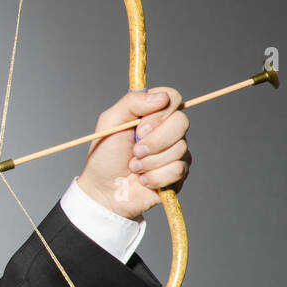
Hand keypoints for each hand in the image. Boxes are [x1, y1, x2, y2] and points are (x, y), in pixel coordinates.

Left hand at [77, 87, 191, 219]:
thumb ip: (132, 102)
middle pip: (181, 122)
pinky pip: (178, 169)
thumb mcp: (110, 122)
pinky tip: (143, 179)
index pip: (172, 97)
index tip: (140, 127)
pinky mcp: (179, 173)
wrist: (104, 190)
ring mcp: (175, 151)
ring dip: (150, 161)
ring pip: (180, 148)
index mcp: (151, 113)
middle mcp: (167, 129)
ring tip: (133, 167)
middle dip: (154, 140)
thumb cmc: (105, 155)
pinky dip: (154, 176)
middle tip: (135, 151)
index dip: (159, 112)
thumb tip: (162, 97)